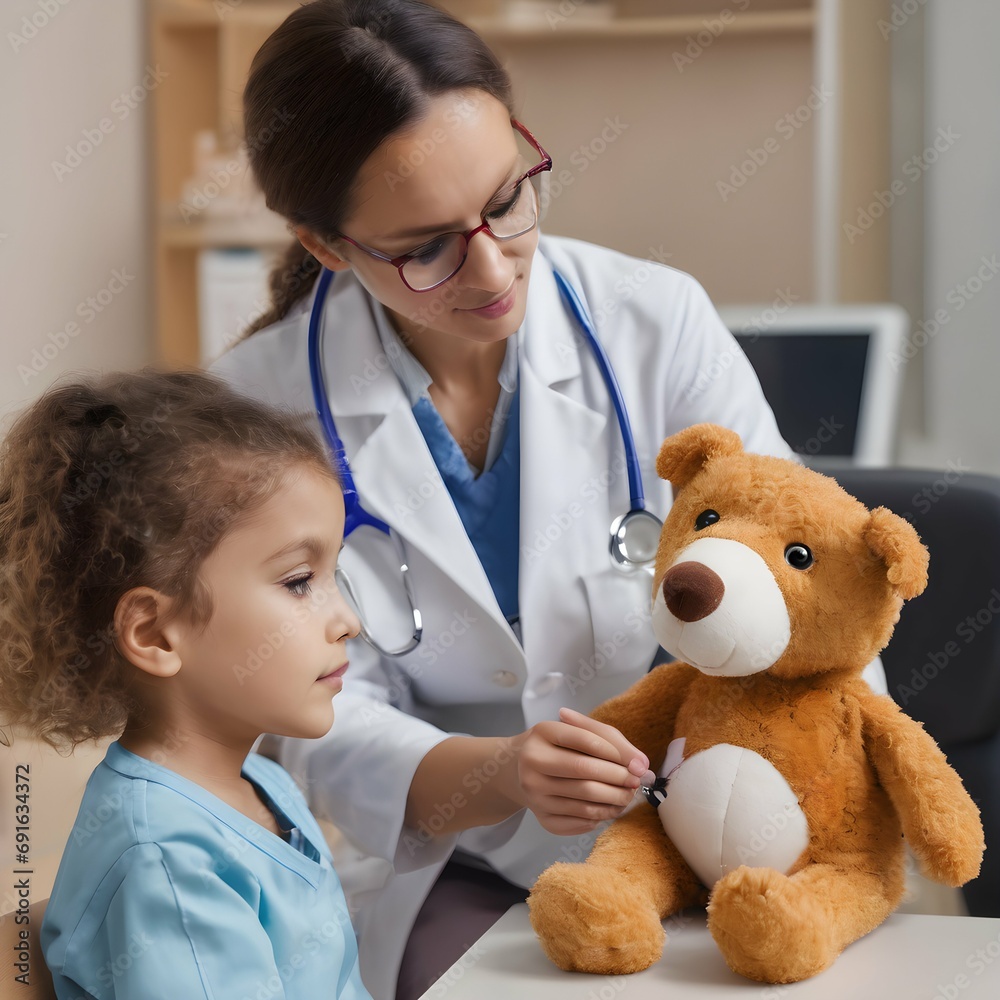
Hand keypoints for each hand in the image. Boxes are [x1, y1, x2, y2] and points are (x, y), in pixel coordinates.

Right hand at [503, 707, 651, 835]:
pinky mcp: (542, 818)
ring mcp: (535, 793)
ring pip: (585, 801)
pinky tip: (609, 808)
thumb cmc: (557, 747)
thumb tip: (642, 763)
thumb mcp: (577, 731)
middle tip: (636, 781)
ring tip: (628, 795)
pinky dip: (601, 816)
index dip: (616, 752)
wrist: (519, 769)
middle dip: (619, 777)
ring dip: (615, 800)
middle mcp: (532, 762)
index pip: (585, 740)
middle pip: (585, 771)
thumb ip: (610, 740)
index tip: (636, 763)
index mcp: (542, 733)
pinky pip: (581, 821)